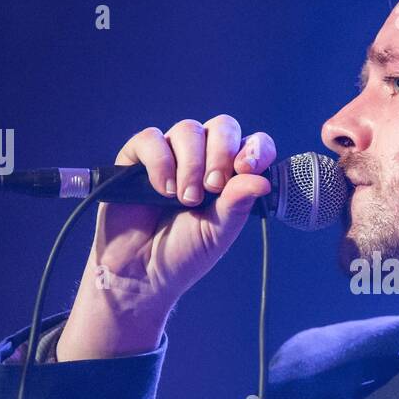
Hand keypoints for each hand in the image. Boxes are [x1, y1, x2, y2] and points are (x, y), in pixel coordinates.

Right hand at [57, 116, 274, 359]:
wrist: (140, 272)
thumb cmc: (183, 253)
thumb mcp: (218, 232)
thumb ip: (238, 204)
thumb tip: (262, 180)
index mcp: (230, 174)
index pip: (253, 144)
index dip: (256, 149)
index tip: (247, 169)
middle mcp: (202, 158)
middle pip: (222, 126)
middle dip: (222, 152)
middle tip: (214, 186)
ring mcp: (170, 154)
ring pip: (188, 129)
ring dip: (191, 164)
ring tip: (186, 199)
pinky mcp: (136, 158)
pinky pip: (151, 139)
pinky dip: (160, 162)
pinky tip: (162, 190)